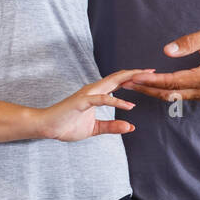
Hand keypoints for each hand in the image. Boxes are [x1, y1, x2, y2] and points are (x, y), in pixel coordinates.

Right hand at [38, 69, 153, 141]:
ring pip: (111, 83)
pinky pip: (102, 99)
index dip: (133, 78)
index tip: (149, 76)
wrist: (46, 127)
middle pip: (118, 77)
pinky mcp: (81, 102)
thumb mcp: (95, 128)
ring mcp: (87, 94)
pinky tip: (129, 106)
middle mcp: (93, 90)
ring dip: (129, 80)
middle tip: (153, 71)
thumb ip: (111, 126)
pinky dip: (116, 102)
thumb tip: (130, 127)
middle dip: (136, 73)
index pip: (118, 82)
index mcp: (97, 93)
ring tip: (144, 78)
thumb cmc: (67, 125)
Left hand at [121, 27, 199, 101]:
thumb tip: (167, 51)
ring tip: (135, 85)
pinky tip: (155, 85)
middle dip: (147, 89)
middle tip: (126, 84)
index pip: (172, 81)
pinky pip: (182, 95)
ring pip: (175, 97)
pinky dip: (166, 91)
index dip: (151, 80)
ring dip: (154, 91)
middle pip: (170, 93)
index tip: (134, 77)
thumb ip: (188, 43)